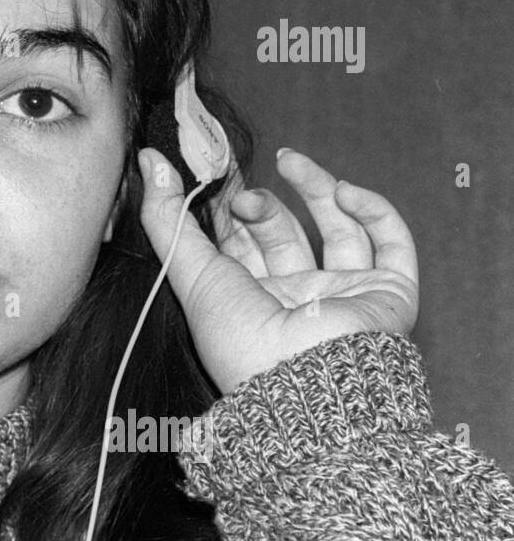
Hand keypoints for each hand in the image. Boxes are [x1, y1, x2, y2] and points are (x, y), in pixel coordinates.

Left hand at [137, 146, 418, 395]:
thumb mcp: (193, 273)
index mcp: (248, 302)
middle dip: (261, 203)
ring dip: (316, 188)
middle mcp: (296, 298)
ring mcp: (344, 295)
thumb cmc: (243, 339)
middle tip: (241, 192)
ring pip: (338, 229)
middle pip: (283, 234)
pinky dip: (373, 210)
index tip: (215, 170)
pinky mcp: (389, 293)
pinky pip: (392, 244)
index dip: (227, 206)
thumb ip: (166, 219)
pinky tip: (345, 190)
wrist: (309, 380)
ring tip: (289, 160)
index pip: (240, 243)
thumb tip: (149, 163)